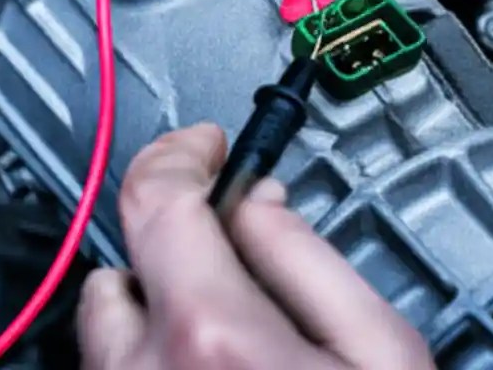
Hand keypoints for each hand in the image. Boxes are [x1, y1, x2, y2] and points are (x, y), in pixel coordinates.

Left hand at [76, 123, 435, 369]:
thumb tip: (262, 202)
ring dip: (156, 311)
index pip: (156, 198)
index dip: (180, 153)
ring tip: (230, 335)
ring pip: (109, 329)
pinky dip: (152, 361)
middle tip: (236, 258)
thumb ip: (312, 261)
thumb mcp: (382, 353)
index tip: (204, 144)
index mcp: (212, 337)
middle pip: (118, 266)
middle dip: (173, 247)